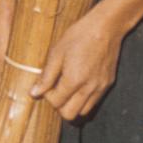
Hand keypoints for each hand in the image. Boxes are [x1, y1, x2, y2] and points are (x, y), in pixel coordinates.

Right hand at [0, 0, 16, 110]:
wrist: (9, 11)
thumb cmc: (0, 33)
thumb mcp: (0, 60)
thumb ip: (0, 81)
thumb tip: (6, 103)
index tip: (7, 113)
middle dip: (2, 102)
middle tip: (19, 109)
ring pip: (0, 88)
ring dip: (11, 93)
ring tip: (25, 99)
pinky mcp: (6, 61)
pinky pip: (9, 79)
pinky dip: (17, 84)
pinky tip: (29, 86)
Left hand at [30, 3, 126, 121]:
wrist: (105, 28)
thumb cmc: (78, 36)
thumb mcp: (56, 53)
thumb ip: (46, 76)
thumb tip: (34, 93)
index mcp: (74, 80)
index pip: (56, 103)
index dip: (47, 96)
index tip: (46, 84)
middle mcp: (89, 88)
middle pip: (70, 115)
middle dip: (59, 106)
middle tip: (55, 90)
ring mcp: (101, 88)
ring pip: (84, 111)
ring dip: (72, 104)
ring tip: (66, 88)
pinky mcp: (108, 84)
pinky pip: (94, 102)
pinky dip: (84, 99)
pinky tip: (78, 84)